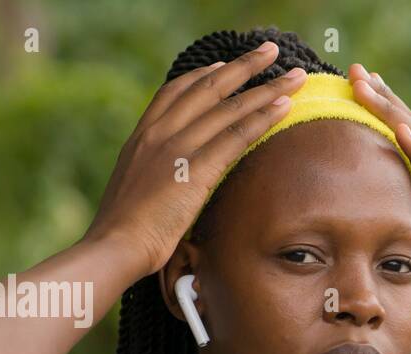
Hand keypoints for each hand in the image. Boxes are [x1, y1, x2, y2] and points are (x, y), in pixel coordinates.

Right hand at [83, 41, 308, 277]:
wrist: (115, 245)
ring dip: (267, 88)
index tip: (223, 64)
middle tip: (269, 51)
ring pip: (230, 107)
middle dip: (243, 67)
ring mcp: (177, 147)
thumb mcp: (134, 193)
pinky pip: (237, 135)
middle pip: (208, 88)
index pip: (173, 93)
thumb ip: (151, 178)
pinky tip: (284, 107)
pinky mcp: (196, 167)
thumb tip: (167, 185)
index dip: (202, 76)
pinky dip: (262, 118)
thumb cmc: (123, 234)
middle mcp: (159, 133)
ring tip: (295, 75)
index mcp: (141, 137)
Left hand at [349, 63, 410, 331]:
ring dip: (392, 110)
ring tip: (368, 84)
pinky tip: (399, 127)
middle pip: (407, 129)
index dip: (380, 113)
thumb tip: (361, 232)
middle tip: (354, 69)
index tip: (357, 87)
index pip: (401, 141)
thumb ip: (393, 232)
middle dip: (381, 98)